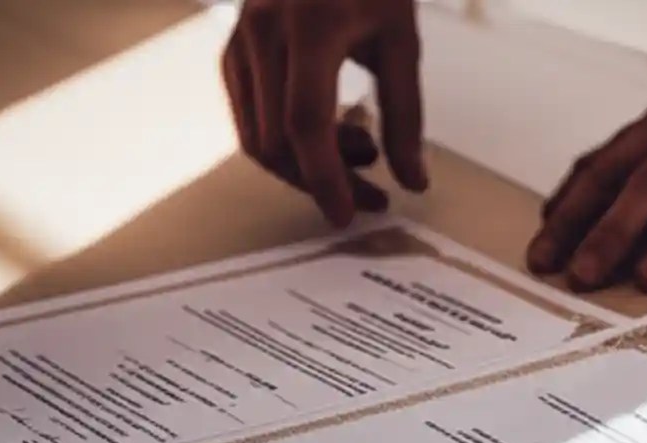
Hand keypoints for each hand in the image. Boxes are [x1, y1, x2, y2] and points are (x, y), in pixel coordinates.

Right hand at [221, 0, 426, 226]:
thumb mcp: (402, 38)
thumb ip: (406, 114)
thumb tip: (413, 182)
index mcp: (311, 24)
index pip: (306, 123)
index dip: (326, 178)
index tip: (348, 214)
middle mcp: (263, 30)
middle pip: (277, 140)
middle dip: (323, 181)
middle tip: (372, 196)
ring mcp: (240, 39)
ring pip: (257, 137)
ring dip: (308, 165)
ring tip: (364, 151)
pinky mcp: (233, 50)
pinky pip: (251, 118)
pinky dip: (289, 141)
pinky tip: (334, 132)